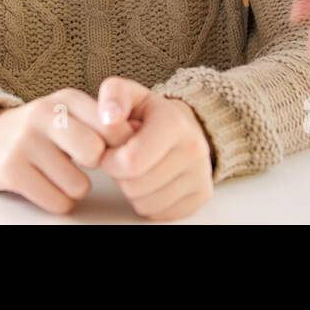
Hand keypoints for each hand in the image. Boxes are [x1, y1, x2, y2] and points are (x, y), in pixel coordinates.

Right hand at [0, 88, 136, 214]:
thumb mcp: (73, 115)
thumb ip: (105, 123)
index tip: (111, 151)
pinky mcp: (11, 169)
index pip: (113, 125)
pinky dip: (58, 200)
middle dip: (97, 166)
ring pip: (78, 185)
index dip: (120, 147)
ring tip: (61, 174)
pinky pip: (57, 201)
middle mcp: (45, 113)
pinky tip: (46, 184)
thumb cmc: (46, 131)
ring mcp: (25, 141)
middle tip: (84, 163)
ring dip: (76, 188)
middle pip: (95, 153)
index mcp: (68, 98)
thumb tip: (141, 138)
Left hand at [95, 77, 213, 220]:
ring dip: (133, 191)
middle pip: (135, 186)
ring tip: (139, 169)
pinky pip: (159, 214)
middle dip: (120, 176)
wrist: (184, 126)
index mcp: (174, 122)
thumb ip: (113, 95)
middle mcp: (194, 150)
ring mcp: (201, 175)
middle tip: (125, 159)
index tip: (110, 151)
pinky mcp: (201, 196)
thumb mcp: (130, 95)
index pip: (130, 162)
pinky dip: (148, 202)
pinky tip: (152, 181)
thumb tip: (108, 118)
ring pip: (146, 204)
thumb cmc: (149, 115)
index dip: (110, 161)